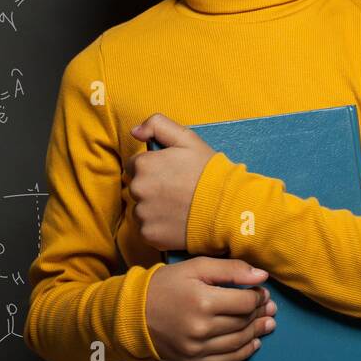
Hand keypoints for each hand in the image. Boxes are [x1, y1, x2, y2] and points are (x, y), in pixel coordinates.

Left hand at [128, 113, 215, 251]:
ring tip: (178, 207)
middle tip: (176, 191)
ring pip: (141, 210)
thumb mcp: (187, 138)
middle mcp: (137, 189)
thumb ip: (158, 125)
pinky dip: (158, 227)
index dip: (153, 168)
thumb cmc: (209, 172)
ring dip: (153, 209)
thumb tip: (135, 131)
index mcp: (144, 164)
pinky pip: (146, 230)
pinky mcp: (149, 235)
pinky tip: (176, 221)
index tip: (170, 174)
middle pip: (136, 188)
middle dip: (152, 188)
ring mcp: (143, 214)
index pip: (135, 166)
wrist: (226, 208)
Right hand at [145, 257, 277, 360]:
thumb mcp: (196, 267)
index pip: (244, 302)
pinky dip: (243, 352)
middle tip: (270, 307)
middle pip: (243, 322)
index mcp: (202, 301)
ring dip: (257, 332)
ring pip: (238, 341)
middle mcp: (201, 328)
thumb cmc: (166, 285)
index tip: (262, 292)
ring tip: (267, 324)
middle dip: (260, 313)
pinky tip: (253, 342)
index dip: (258, 296)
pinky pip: (226, 360)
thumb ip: (230, 269)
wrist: (135, 312)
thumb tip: (262, 275)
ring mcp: (196, 348)